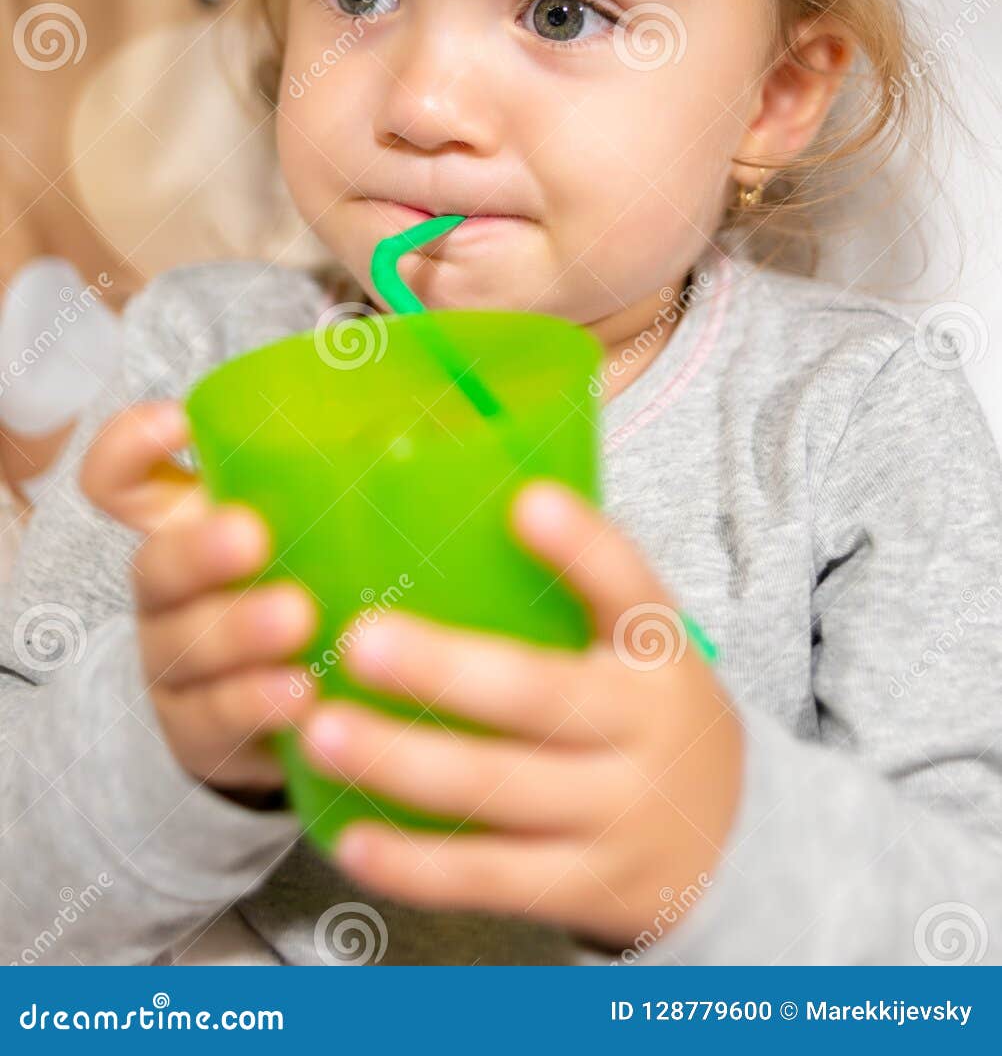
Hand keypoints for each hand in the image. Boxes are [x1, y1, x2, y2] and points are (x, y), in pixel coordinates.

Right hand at [80, 400, 318, 795]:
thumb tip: (423, 428)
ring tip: (299, 622)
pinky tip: (304, 700)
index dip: (131, 446)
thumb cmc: (315, 584)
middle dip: (200, 549)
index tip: (178, 422)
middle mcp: (168, 593)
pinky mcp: (200, 734)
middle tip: (254, 536)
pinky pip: (216, 722)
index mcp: (185, 527)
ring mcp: (176, 667)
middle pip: (156, 565)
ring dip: (237, 632)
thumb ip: (347, 484)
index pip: (123, 479)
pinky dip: (258, 706)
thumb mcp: (317, 527)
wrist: (294, 709)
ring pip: (185, 647)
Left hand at [299, 481, 744, 950]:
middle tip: (359, 641)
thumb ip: (576, 585)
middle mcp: (646, 729)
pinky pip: (492, 879)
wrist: (733, 838)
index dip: (583, 547)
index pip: (629, 586)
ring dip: (404, 764)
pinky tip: (351, 840)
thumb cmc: (644, 711)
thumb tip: (460, 499)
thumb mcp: (637, 644)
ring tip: (322, 733)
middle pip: (541, 695)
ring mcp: (619, 815)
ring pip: (501, 793)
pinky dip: (416, 865)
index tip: (528, 502)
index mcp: (657, 650)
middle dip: (444, 669)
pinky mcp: (589, 888)